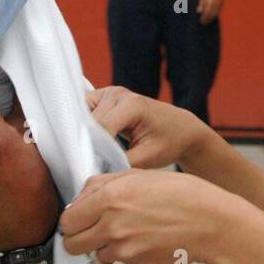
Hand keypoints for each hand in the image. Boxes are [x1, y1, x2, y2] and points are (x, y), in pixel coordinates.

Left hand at [59, 168, 231, 263]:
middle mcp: (113, 227)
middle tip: (92, 228)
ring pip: (96, 255)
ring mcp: (125, 250)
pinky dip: (126, 252)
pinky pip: (120, 261)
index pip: (68, 220)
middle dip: (78, 237)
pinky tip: (144, 237)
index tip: (78, 217)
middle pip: (72, 245)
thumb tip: (79, 199)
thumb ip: (101, 185)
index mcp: (110, 199)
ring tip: (127, 230)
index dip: (72, 219)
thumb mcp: (138, 174)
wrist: (211, 223)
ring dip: (104, 245)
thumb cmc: (181, 194)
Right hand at [85, 85, 212, 168]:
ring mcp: (110, 92)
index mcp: (132, 105)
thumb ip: (121, 163)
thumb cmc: (168, 142)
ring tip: (92, 153)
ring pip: (83, 114)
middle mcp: (119, 94)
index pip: (101, 127)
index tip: (92, 167)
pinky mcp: (105, 97)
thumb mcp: (148, 158)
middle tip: (91, 165)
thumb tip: (96, 170)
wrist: (180, 128)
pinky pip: (85, 110)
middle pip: (90, 121)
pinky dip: (85, 126)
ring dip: (84, 133)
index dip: (93, 148)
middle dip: (88, 142)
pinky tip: (91, 141)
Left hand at [196, 0, 222, 23]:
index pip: (207, 14)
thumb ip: (201, 4)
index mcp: (210, 3)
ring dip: (211, 18)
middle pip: (211, 15)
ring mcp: (219, 4)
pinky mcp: (221, 2)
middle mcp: (216, 5)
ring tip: (208, 20)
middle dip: (208, 20)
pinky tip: (212, 15)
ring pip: (215, 14)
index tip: (201, 21)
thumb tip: (199, 12)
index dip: (204, 18)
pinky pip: (218, 11)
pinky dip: (215, 14)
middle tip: (204, 23)